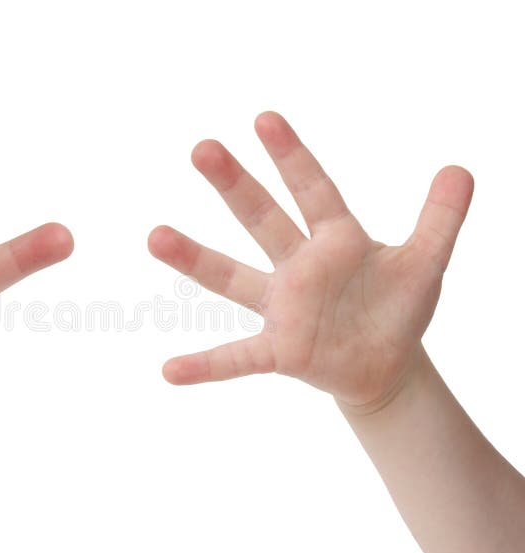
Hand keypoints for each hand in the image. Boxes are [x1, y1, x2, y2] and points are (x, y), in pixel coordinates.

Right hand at [148, 111, 472, 409]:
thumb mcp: (425, 261)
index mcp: (336, 240)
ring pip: (233, 278)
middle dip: (235, 184)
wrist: (386, 364)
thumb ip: (441, 218)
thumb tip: (460, 169)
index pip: (313, 190)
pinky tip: (170, 371)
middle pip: (262, 218)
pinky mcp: (280, 350)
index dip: (292, 156)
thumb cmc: (397, 308)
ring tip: (155, 237)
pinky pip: (237, 358)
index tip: (264, 118)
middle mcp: (299, 266)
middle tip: (202, 148)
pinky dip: (205, 365)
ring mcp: (283, 308)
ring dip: (195, 259)